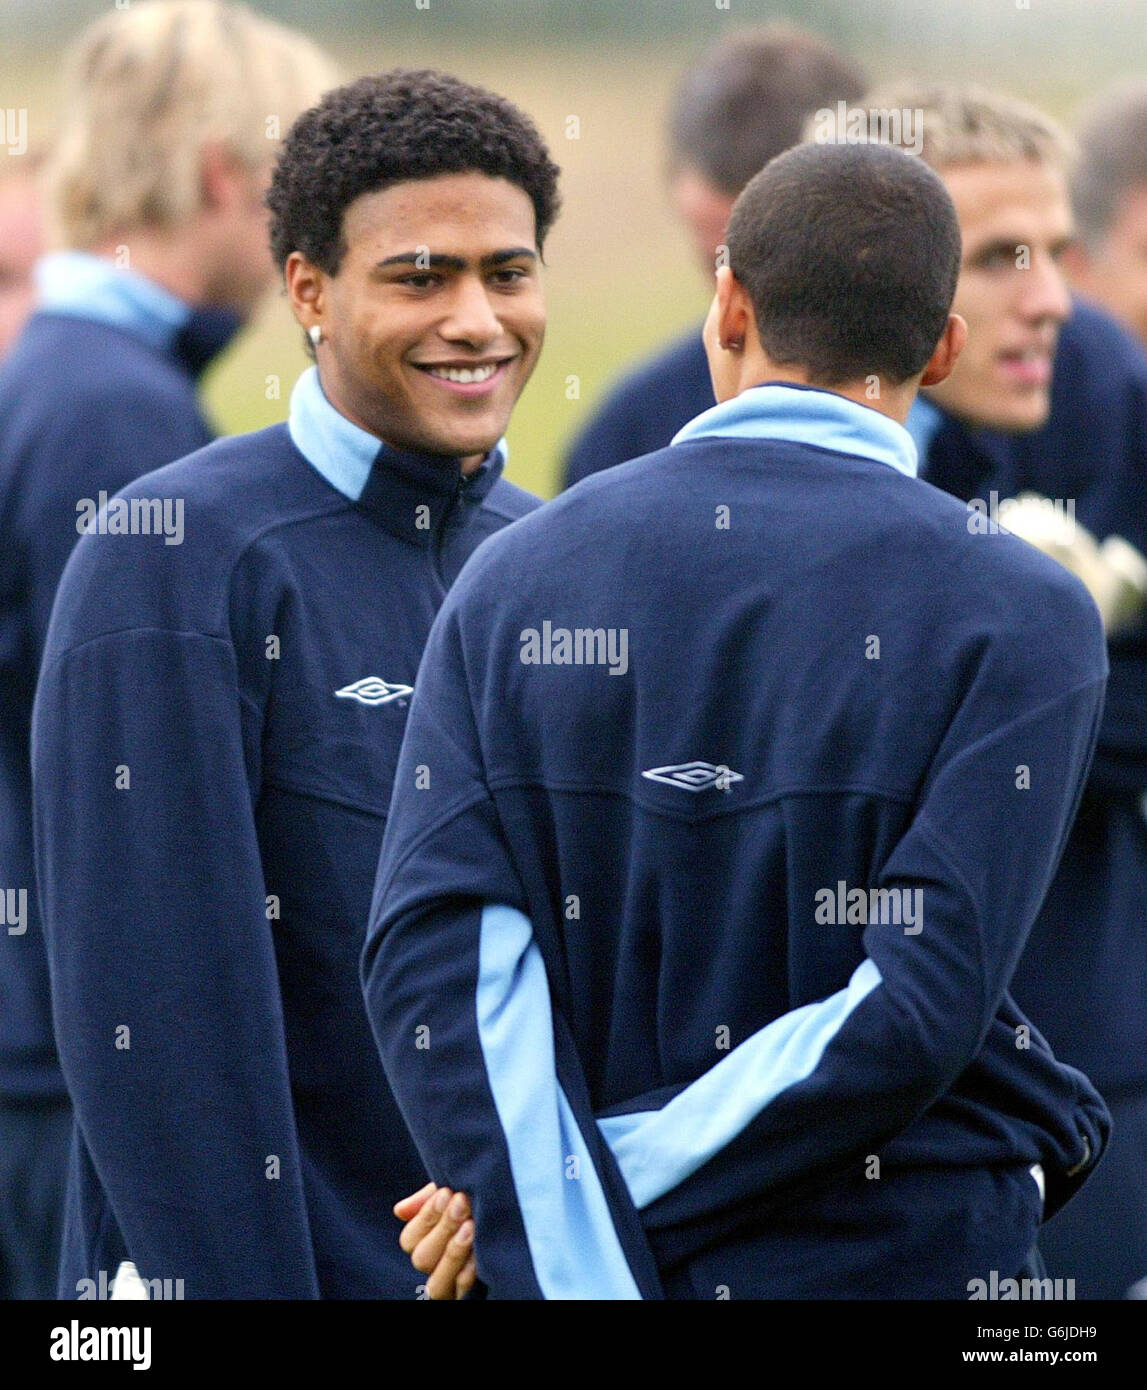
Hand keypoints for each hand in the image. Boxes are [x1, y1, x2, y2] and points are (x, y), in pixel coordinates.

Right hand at [395, 1182, 477, 1299]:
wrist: (512, 1216)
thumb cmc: (478, 1203)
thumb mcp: (454, 1195)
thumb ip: (429, 1199)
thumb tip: (399, 1211)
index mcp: (426, 1245)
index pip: (409, 1239)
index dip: (426, 1216)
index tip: (446, 1192)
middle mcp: (435, 1269)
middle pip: (422, 1259)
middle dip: (442, 1228)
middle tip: (462, 1202)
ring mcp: (451, 1288)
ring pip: (435, 1284)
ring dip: (452, 1253)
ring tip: (470, 1226)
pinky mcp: (470, 1296)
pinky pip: (461, 1293)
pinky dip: (467, 1274)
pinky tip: (479, 1254)